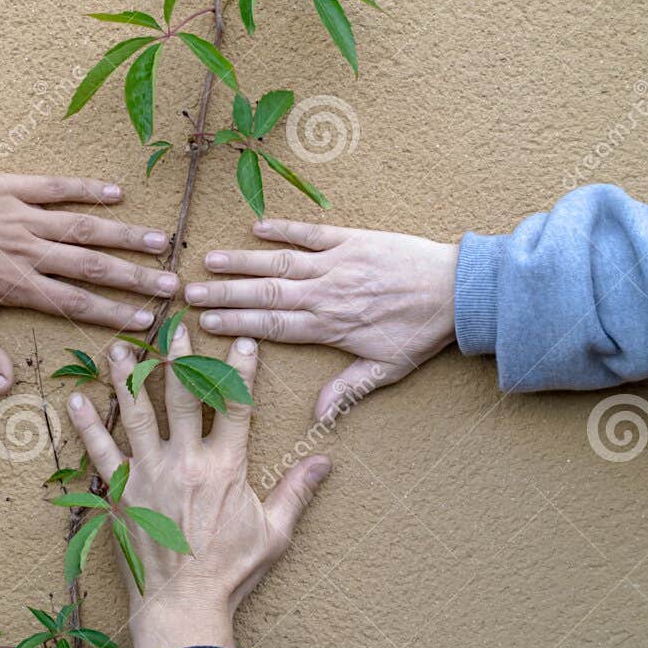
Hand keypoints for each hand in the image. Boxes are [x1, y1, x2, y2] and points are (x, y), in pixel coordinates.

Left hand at [0, 173, 177, 393]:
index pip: (75, 302)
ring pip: (82, 225)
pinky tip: (117, 192)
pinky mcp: (6, 185)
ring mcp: (18, 214)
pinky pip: (54, 186)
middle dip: (135, 277)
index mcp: (13, 284)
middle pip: (91, 265)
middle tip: (173, 284)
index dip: (115, 312)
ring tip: (160, 241)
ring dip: (124, 234)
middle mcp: (25, 248)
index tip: (147, 320)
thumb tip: (5, 387)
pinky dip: (86, 188)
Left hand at [66, 320, 330, 647]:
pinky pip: (101, 453)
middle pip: (183, 396)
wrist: (184, 606)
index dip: (241, 369)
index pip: (237, 404)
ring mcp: (150, 474)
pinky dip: (88, 427)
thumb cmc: (231, 573)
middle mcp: (186, 461)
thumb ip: (297, 491)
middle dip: (179, 356)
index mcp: (226, 466)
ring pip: (137, 413)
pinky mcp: (121, 493)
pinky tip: (76, 401)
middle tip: (174, 325)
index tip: (243, 340)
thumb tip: (326, 461)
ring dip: (128, 378)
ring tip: (119, 347)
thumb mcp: (276, 532)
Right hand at [184, 218, 458, 423]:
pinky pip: (311, 233)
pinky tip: (257, 227)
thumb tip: (317, 419)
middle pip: (265, 293)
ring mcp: (337, 263)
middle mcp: (326, 293)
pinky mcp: (352, 239)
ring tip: (209, 259)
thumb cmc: (422, 332)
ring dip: (242, 261)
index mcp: (329, 326)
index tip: (203, 323)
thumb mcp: (387, 369)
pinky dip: (284, 229)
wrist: (458, 291)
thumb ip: (348, 390)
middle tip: (189, 291)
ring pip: (280, 261)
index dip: (235, 323)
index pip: (272, 325)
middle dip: (224, 293)